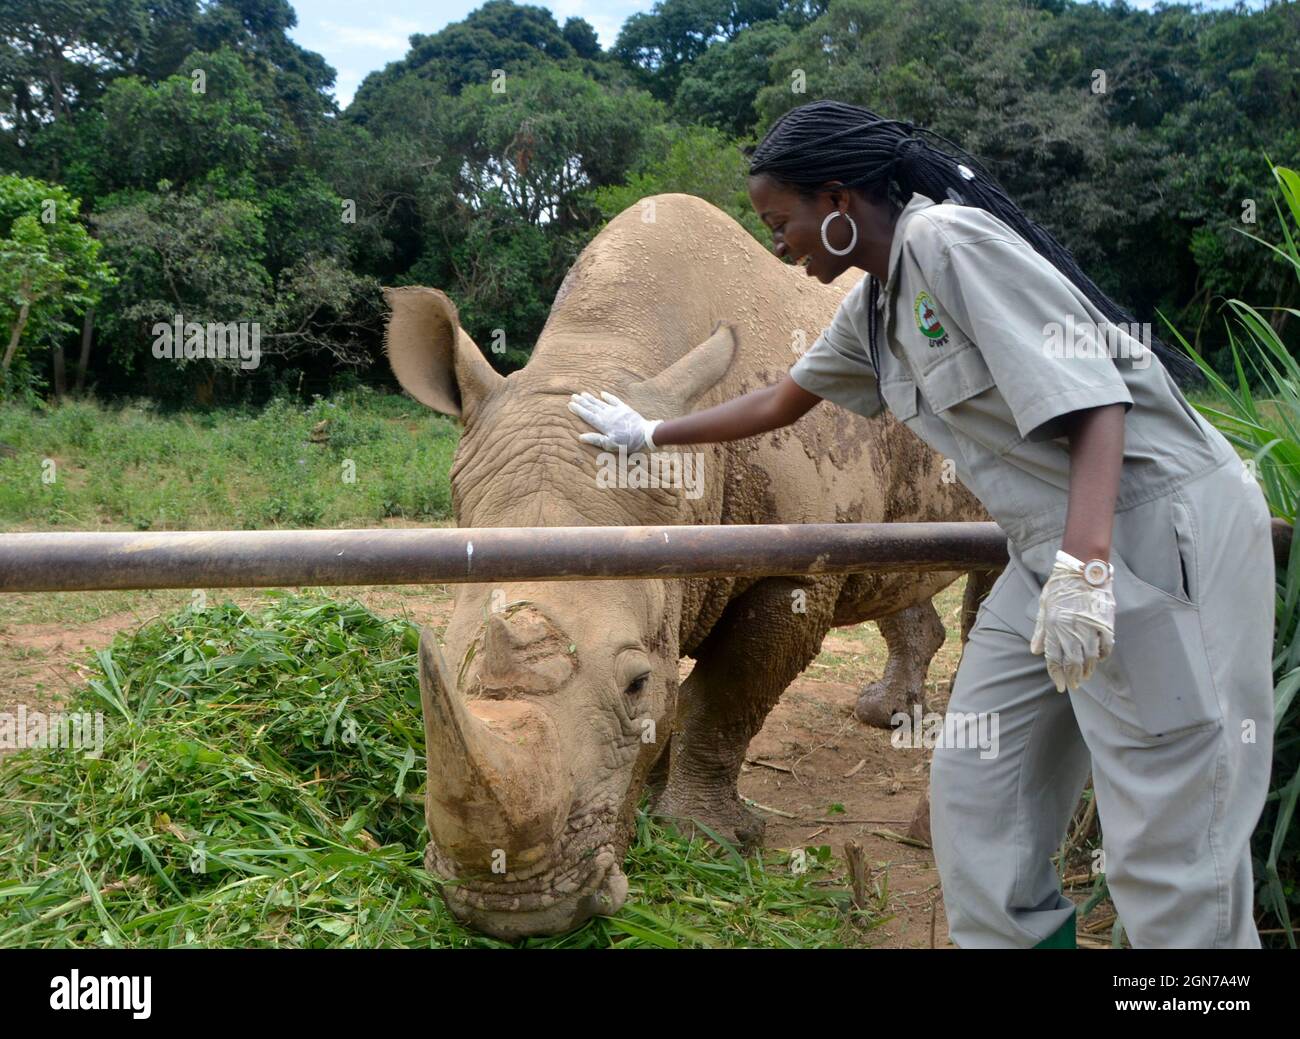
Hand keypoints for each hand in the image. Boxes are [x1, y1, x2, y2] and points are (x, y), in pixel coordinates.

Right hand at [568, 390, 662, 452]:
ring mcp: (616, 410)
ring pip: (600, 403)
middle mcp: (607, 415)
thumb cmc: (628, 443)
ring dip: (591, 398)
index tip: (570, 404)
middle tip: (573, 396)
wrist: (645, 435)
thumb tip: (581, 437)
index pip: (587, 415)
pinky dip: (608, 396)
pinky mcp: (625, 409)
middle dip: (582, 402)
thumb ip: (596, 440)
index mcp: (603, 424)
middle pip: (592, 407)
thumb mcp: (610, 445)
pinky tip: (602, 393)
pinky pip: (614, 400)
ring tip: (582, 393)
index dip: (578, 410)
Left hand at [1030, 550, 1115, 691]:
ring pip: (1089, 657)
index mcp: (1053, 625)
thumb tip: (1035, 651)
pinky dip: (1102, 655)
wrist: (1083, 568)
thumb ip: (1041, 630)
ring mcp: (1089, 626)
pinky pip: (1105, 645)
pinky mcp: (1105, 622)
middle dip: (1072, 676)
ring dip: (1087, 669)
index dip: (1057, 674)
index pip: (1054, 658)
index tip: (1060, 685)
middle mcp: (1070, 628)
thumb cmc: (1060, 586)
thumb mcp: (1044, 605)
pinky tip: (1098, 659)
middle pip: (1072, 661)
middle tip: (1074, 685)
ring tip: (1085, 676)